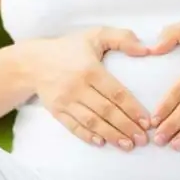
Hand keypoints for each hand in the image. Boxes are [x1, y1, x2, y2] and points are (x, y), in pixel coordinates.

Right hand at [25, 27, 150, 150]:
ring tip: (127, 145)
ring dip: (111, 135)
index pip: (116, 93)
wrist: (33, 62)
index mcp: (90, 69)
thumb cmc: (69, 48)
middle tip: (142, 139)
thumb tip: (146, 50)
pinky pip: (73, 126)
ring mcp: (65, 101)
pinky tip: (102, 143)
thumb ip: (122, 38)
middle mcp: (78, 87)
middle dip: (126, 127)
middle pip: (106, 111)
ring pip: (92, 122)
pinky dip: (87, 136)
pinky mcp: (56, 111)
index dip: (133, 109)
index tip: (147, 121)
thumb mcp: (95, 35)